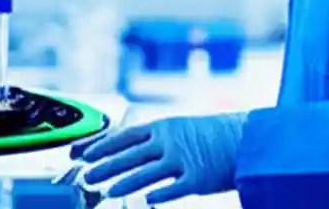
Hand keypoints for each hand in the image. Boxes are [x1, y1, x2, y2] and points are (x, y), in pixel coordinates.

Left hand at [73, 113, 246, 203]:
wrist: (247, 139)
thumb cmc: (211, 135)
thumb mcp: (179, 129)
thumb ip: (154, 140)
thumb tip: (126, 150)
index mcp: (163, 127)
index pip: (124, 136)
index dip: (101, 146)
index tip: (82, 154)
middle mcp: (170, 142)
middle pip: (129, 156)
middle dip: (105, 167)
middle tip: (86, 177)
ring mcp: (183, 161)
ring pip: (146, 174)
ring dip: (123, 183)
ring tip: (106, 191)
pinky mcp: (198, 179)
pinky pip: (173, 190)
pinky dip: (158, 196)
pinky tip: (146, 202)